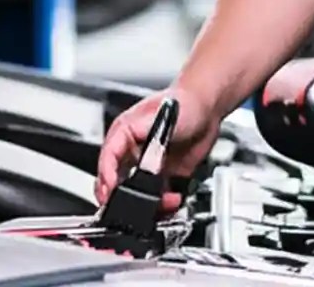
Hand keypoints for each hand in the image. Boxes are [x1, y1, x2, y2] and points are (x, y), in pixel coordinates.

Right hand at [95, 86, 221, 213]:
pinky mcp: (165, 176)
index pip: (107, 159)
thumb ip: (144, 142)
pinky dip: (163, 205)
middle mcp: (133, 152)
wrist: (207, 109)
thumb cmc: (181, 104)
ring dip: (146, 203)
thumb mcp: (156, 119)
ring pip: (136, 193)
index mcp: (123, 134)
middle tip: (126, 208)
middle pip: (116, 181)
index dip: (106, 177)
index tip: (110, 192)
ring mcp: (148, 166)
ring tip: (162, 203)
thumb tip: (141, 168)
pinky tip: (172, 201)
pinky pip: (158, 197)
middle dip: (120, 197)